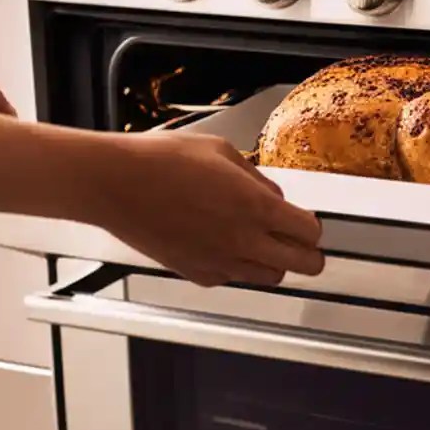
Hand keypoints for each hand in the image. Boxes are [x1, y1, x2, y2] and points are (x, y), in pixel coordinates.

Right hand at [74, 131, 323, 286]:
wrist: (115, 184)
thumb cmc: (162, 160)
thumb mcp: (222, 152)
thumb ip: (257, 178)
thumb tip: (274, 195)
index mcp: (256, 206)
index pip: (311, 232)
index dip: (313, 226)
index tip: (308, 220)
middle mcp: (244, 240)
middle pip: (303, 265)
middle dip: (309, 254)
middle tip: (301, 243)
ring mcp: (221, 262)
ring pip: (271, 278)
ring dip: (275, 261)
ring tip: (261, 241)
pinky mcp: (196, 273)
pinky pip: (233, 278)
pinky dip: (238, 266)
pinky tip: (225, 244)